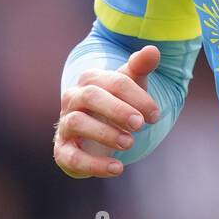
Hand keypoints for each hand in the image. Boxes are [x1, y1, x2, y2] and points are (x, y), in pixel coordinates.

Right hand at [53, 45, 161, 178]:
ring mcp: (65, 125)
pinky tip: (118, 169)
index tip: (155, 115)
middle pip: (91, 97)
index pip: (113, 81)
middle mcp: (73, 99)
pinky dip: (94, 164)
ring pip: (77, 123)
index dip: (137, 97)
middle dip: (118, 110)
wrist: (97, 134)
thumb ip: (140, 68)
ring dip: (105, 133)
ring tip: (130, 144)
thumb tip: (153, 50)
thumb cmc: (117, 104)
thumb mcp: (130, 86)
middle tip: (140, 125)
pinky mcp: (63, 150)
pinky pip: (72, 157)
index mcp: (90, 80)